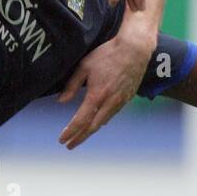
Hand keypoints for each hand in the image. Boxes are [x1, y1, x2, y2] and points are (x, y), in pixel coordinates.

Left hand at [56, 15, 155, 149]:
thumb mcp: (84, 66)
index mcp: (97, 95)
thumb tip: (62, 100)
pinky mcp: (128, 98)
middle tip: (69, 145)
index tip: (62, 140)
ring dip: (91, 131)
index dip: (71, 132)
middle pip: (92, 127)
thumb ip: (72, 85)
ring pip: (103, 122)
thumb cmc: (108, 55)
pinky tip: (97, 122)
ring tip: (81, 135)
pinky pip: (112, 114)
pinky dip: (102, 121)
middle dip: (80, 138)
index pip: (81, 120)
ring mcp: (120, 101)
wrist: (135, 50)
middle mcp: (109, 102)